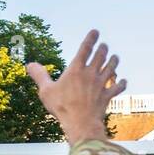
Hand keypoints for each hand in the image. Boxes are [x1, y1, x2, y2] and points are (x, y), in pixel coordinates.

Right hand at [25, 29, 126, 144]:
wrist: (81, 123)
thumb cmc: (62, 107)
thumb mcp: (46, 90)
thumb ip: (39, 75)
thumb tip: (30, 65)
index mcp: (76, 70)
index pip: (85, 49)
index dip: (91, 39)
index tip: (95, 32)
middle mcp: (91, 74)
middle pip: (100, 57)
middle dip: (103, 49)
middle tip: (105, 45)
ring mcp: (101, 85)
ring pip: (111, 69)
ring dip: (114, 62)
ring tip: (115, 57)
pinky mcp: (107, 96)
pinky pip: (117, 88)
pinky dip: (121, 84)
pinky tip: (124, 81)